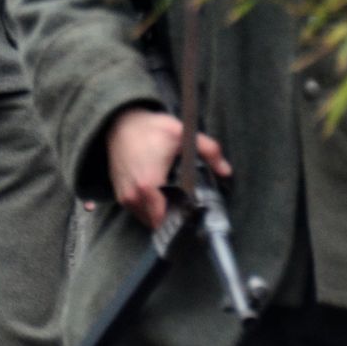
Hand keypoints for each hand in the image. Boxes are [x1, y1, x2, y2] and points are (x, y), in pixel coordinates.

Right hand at [105, 104, 231, 228]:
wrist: (119, 124)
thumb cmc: (150, 129)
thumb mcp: (182, 133)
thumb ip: (209, 150)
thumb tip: (226, 171)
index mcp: (148, 185)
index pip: (166, 219)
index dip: (183, 218)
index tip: (195, 212)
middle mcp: (133, 195)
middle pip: (158, 221)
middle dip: (174, 216)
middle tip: (188, 204)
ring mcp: (124, 196)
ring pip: (147, 218)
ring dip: (161, 213)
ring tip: (174, 198)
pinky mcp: (119, 194)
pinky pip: (138, 211)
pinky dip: (150, 207)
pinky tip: (159, 194)